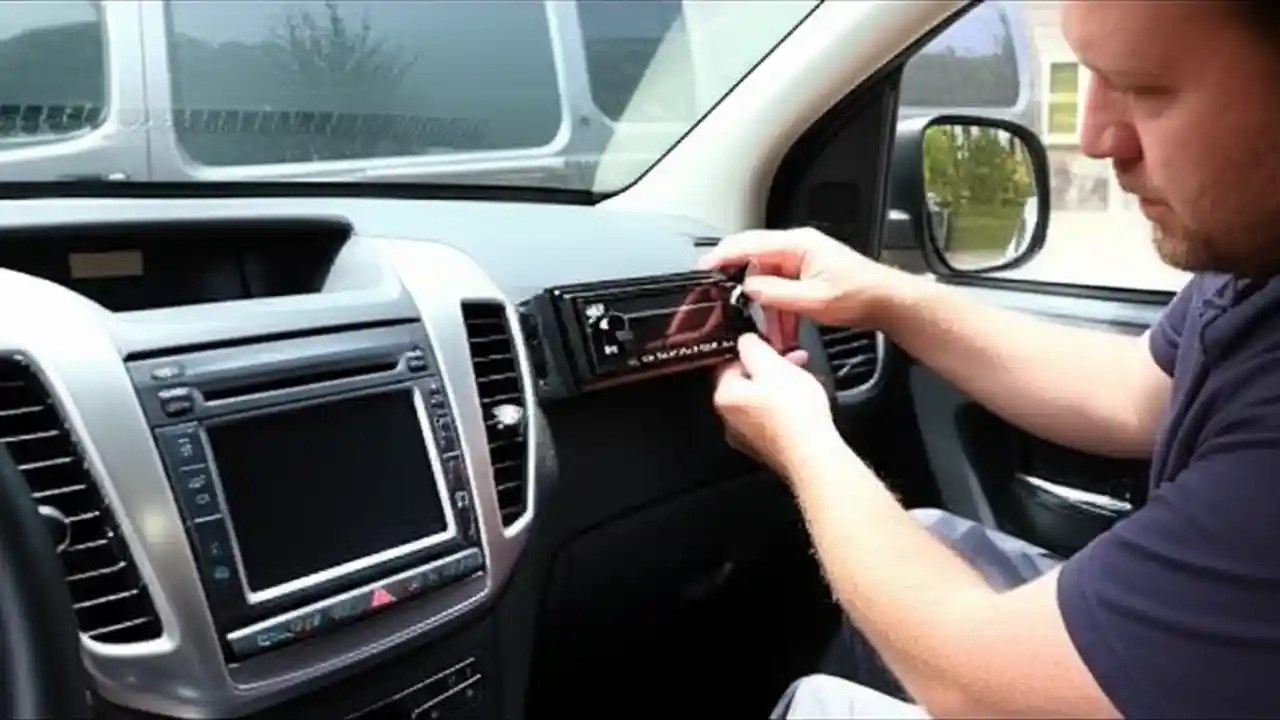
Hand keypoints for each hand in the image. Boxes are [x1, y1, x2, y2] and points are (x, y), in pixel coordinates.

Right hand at [698, 227, 915, 328]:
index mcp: (798, 244)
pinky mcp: (807, 275)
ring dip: (767, 308)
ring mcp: (802, 260)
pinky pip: (782, 289)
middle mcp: (797, 247)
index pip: (749, 244)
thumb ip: (776, 294)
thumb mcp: (814, 300)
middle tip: (730, 308)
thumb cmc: (860, 295)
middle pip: (755, 264)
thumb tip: (748, 289)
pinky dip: (780, 310)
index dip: (723, 255)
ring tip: (771, 331)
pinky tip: (784, 330)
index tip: (704, 268)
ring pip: (768, 281)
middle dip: (745, 291)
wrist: (887, 301)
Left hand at [713, 333, 839, 479]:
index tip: (777, 348)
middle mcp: (729, 420)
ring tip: (805, 380)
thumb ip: (753, 347)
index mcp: (724, 397)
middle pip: (747, 383)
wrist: (812, 455)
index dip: (755, 352)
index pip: (730, 364)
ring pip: (761, 401)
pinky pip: (771, 419)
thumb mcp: (772, 365)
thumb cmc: (792, 409)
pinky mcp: (766, 449)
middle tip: (796, 361)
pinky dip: (785, 408)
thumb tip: (744, 341)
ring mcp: (747, 438)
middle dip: (772, 368)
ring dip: (781, 386)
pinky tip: (804, 405)